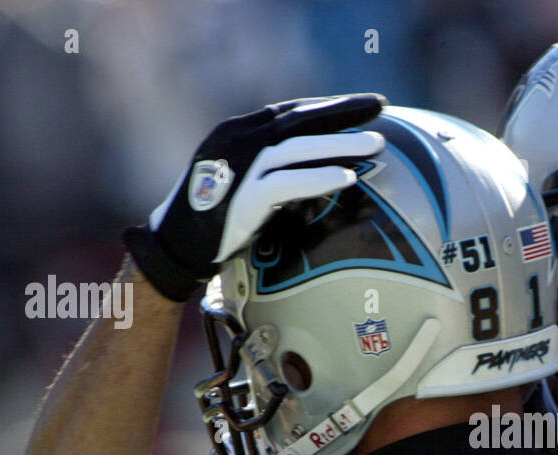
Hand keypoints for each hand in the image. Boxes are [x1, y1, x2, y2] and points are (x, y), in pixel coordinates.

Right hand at [123, 93, 386, 300]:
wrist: (175, 245)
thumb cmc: (215, 216)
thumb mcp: (244, 178)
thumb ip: (272, 164)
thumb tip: (316, 160)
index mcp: (238, 131)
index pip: (290, 112)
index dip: (329, 107)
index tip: (365, 105)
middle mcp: (237, 139)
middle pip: (297, 119)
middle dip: (342, 112)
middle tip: (381, 107)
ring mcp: (238, 166)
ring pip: (296, 147)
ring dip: (340, 144)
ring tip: (377, 145)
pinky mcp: (242, 195)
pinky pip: (286, 182)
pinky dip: (318, 177)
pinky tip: (347, 177)